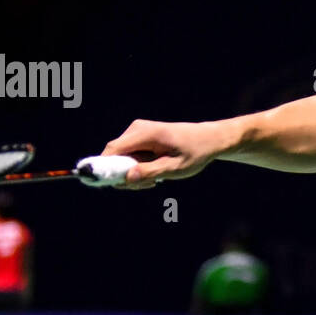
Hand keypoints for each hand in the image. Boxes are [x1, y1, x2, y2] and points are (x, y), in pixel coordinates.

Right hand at [101, 119, 227, 189]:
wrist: (208, 139)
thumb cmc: (195, 153)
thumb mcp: (175, 167)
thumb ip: (150, 172)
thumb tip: (126, 178)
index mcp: (145, 133)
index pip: (113, 150)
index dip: (106, 168)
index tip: (115, 185)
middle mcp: (137, 129)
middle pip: (115, 155)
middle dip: (125, 175)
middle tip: (149, 185)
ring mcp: (137, 131)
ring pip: (121, 157)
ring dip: (133, 173)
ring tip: (155, 180)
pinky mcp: (140, 136)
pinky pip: (129, 154)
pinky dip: (138, 167)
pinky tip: (154, 173)